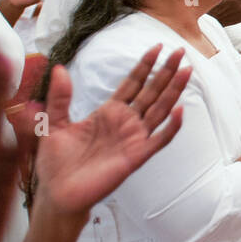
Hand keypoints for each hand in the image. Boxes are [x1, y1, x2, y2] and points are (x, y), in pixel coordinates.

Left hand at [26, 45, 189, 217]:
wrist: (57, 194)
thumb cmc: (56, 163)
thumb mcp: (53, 123)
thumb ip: (59, 97)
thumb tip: (58, 69)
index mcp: (108, 112)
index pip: (132, 84)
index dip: (145, 66)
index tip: (157, 47)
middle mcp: (125, 123)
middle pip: (151, 92)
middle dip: (166, 72)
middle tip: (180, 51)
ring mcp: (133, 139)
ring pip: (160, 110)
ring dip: (174, 92)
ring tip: (187, 72)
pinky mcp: (136, 156)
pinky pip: (159, 140)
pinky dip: (170, 127)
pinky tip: (179, 111)